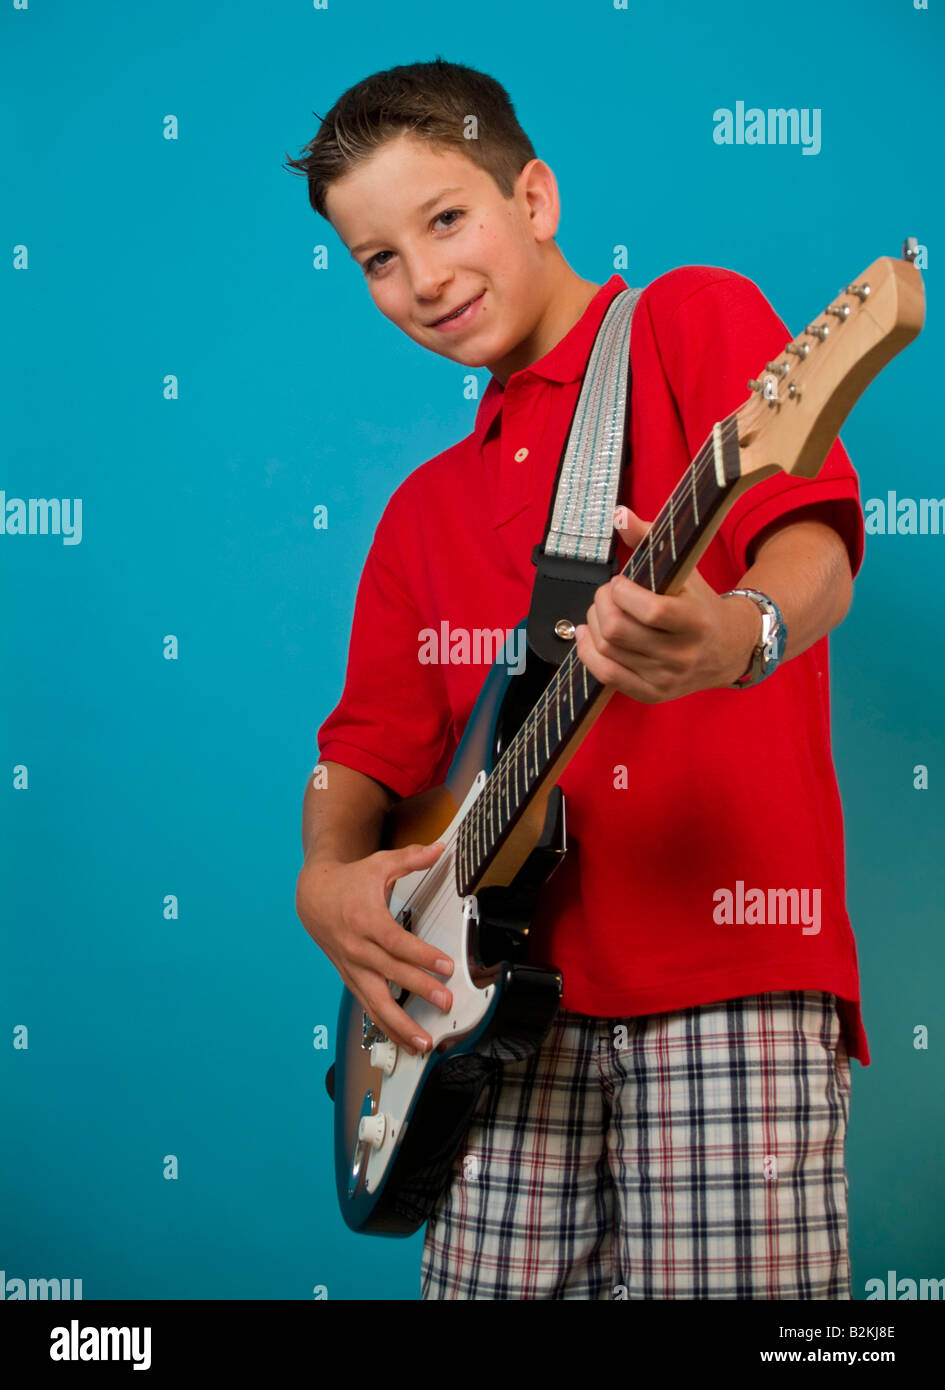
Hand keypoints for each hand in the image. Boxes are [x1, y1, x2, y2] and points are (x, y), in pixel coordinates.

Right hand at [295, 841, 453, 1055]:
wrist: (312, 896)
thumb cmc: (348, 881)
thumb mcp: (379, 865)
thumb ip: (410, 858)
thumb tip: (438, 849)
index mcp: (365, 920)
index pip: (397, 943)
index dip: (422, 956)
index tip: (445, 967)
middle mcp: (357, 949)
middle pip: (390, 974)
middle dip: (419, 990)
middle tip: (445, 1002)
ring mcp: (352, 968)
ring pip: (376, 1002)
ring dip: (400, 1025)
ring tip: (423, 1042)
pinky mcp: (351, 979)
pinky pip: (369, 1008)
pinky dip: (386, 1027)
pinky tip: (405, 1042)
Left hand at [573, 508, 759, 702]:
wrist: (729, 648)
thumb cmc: (700, 603)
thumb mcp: (684, 569)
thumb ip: (651, 538)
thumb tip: (619, 514)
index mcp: (696, 621)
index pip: (650, 611)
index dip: (622, 592)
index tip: (620, 581)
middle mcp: (682, 654)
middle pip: (618, 630)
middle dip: (600, 604)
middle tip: (606, 594)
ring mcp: (666, 678)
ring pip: (607, 649)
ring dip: (593, 623)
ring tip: (600, 611)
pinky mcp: (652, 694)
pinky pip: (606, 675)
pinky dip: (587, 652)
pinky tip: (587, 635)